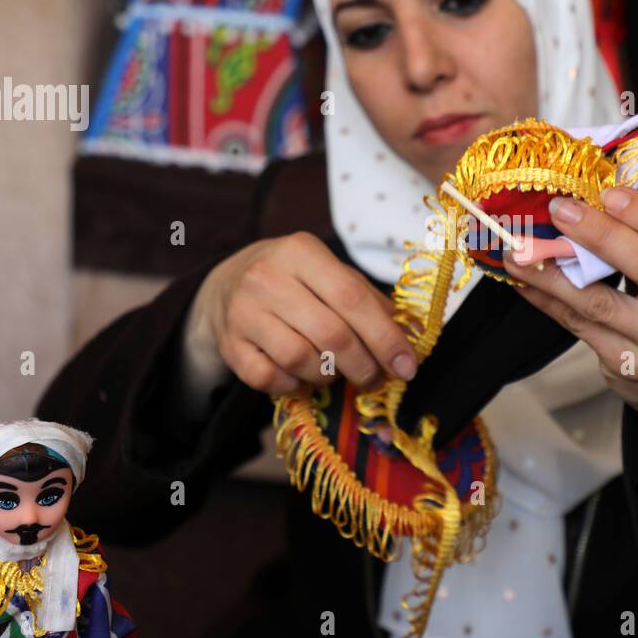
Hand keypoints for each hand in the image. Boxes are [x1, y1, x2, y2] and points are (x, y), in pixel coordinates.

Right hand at [185, 232, 417, 395]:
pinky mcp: (229, 344)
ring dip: (328, 375)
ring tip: (334, 370)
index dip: (385, 337)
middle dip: (363, 365)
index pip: (353, 298)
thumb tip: (411, 337)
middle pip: (331, 334)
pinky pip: (270, 379)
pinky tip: (300, 374)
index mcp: (302, 252)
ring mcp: (243, 311)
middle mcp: (268, 277)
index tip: (407, 366)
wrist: (226, 285)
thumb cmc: (295, 281)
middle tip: (374, 377)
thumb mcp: (332, 275)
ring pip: (301, 359)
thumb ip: (371, 301)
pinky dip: (293, 385)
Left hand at [503, 187, 637, 450]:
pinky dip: (545, 298)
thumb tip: (595, 194)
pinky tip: (522, 279)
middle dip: (599, 233)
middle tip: (559, 208)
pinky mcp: (624, 365)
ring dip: (551, 271)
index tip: (609, 193)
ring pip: (598, 302)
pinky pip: (577, 324)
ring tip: (517, 248)